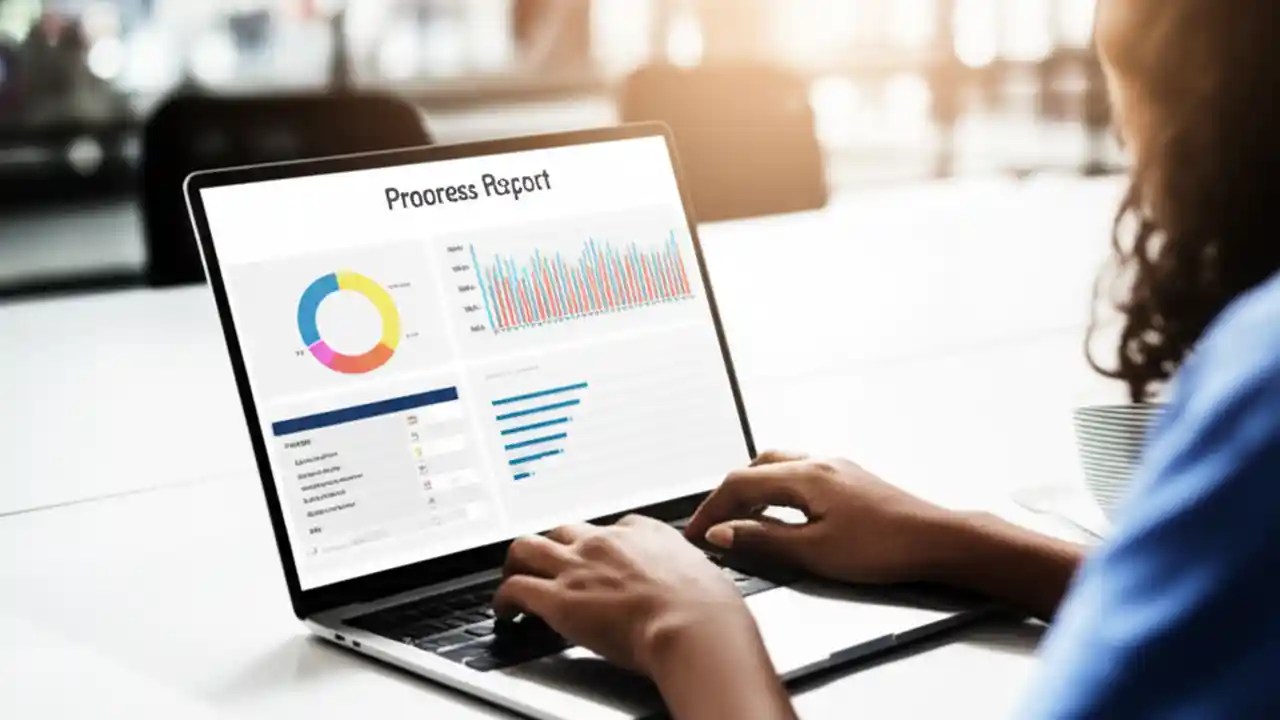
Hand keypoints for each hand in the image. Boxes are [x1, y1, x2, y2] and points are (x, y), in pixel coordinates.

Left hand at [494, 515, 755, 675]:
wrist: (694, 625)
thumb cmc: (707, 609)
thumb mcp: (702, 571)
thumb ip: (683, 569)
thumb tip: (689, 579)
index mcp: (642, 531)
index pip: (609, 528)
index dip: (598, 545)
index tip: (595, 559)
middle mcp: (605, 541)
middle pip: (563, 529)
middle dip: (553, 545)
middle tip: (547, 563)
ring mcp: (577, 567)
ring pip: (526, 547)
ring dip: (517, 563)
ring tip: (513, 577)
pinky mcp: (558, 598)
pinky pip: (514, 588)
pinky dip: (504, 600)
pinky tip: (505, 611)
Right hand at [684, 451, 956, 584]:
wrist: (937, 541)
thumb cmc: (884, 547)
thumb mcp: (814, 552)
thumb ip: (764, 539)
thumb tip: (722, 533)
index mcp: (805, 476)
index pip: (739, 483)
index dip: (710, 509)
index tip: (695, 532)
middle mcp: (819, 463)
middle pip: (756, 467)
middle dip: (728, 494)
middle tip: (712, 524)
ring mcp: (836, 468)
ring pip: (779, 467)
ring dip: (752, 489)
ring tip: (740, 518)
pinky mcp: (850, 480)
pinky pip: (799, 474)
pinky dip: (777, 489)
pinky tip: (781, 512)